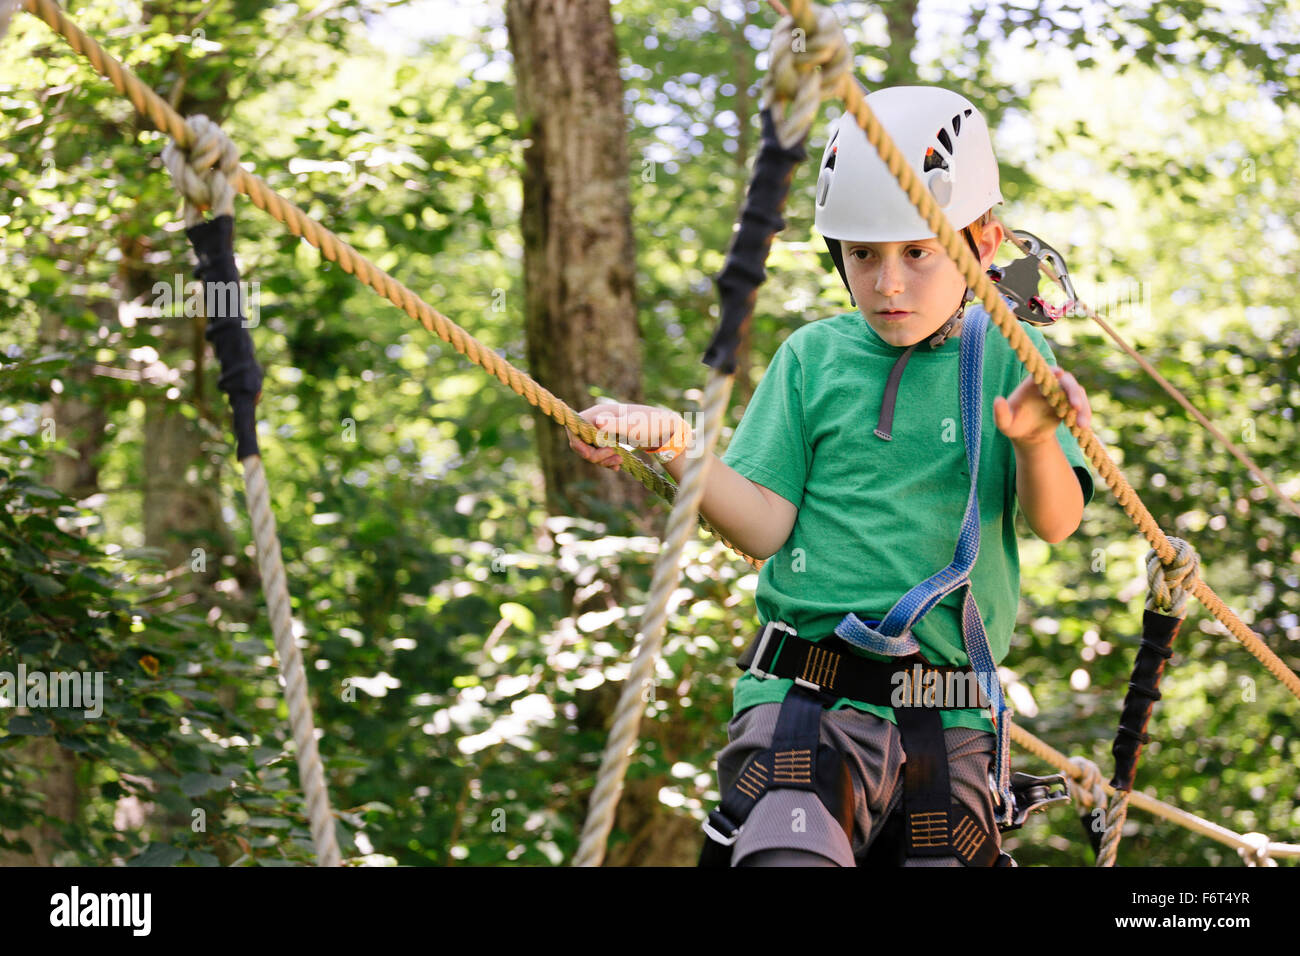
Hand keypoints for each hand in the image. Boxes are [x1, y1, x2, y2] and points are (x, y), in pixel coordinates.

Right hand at [566, 403, 689, 470]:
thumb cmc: (649, 424)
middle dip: (593, 455)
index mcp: (598, 413)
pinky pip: (598, 453)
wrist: (663, 428)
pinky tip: (617, 466)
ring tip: (619, 463)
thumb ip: (614, 424)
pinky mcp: (608, 439)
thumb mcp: (632, 426)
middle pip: (580, 442)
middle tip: (613, 459)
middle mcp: (597, 419)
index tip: (593, 455)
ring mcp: (602, 430)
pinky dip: (606, 461)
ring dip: (601, 460)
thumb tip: (597, 421)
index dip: (579, 445)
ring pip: (589, 449)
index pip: (575, 429)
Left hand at [994, 366, 1091, 446]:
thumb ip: (1000, 413)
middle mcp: (1050, 384)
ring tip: (1082, 426)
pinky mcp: (1071, 404)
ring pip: (1078, 393)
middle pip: (1066, 381)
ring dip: (1083, 408)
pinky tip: (1082, 428)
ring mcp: (1062, 393)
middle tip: (1075, 407)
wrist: (1027, 436)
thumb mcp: (1004, 422)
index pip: (1044, 371)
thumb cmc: (1012, 425)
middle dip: (1072, 392)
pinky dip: (1084, 415)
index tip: (1057, 374)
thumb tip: (998, 400)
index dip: (1052, 371)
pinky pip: (1082, 406)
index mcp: (1033, 383)